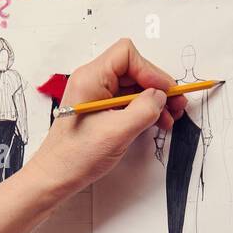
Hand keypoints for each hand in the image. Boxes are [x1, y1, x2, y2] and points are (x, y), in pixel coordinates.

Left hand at [40, 39, 185, 190]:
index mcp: (90, 79)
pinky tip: (155, 122)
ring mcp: (95, 96)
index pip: (127, 55)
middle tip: (176, 104)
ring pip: (132, 86)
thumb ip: (143, 110)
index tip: (165, 91)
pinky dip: (143, 110)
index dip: (150, 71)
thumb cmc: (75, 156)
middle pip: (133, 69)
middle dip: (157, 86)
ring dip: (153, 100)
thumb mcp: (117, 132)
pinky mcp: (99, 110)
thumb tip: (160, 96)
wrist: (55, 177)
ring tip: (169, 117)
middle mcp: (92, 82)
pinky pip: (126, 101)